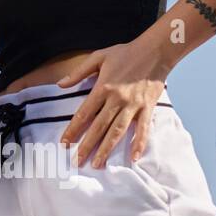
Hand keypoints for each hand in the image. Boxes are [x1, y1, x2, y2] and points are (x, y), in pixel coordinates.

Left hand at [55, 41, 169, 167]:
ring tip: (97, 164)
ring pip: (118, 132)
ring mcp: (134, 106)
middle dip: (86, 146)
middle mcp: (117, 99)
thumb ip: (78, 72)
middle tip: (76, 161)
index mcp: (103, 88)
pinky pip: (143, 129)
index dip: (73, 129)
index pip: (84, 113)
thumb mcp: (98, 57)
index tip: (65, 143)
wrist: (155, 51)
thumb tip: (60, 84)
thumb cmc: (125, 53)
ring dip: (107, 149)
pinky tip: (134, 158)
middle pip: (99, 127)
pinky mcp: (148, 108)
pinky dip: (139, 144)